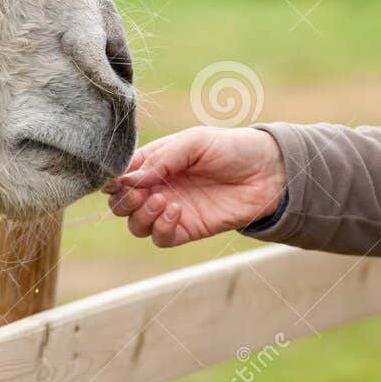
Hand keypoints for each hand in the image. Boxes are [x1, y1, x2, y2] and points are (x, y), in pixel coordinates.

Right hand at [104, 127, 286, 246]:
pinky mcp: (187, 229)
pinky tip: (176, 211)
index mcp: (153, 163)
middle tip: (140, 193)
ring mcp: (171, 210)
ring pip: (136, 225)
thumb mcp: (192, 142)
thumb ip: (160, 159)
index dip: (113, 180)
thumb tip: (129, 180)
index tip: (117, 180)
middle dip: (122, 201)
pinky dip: (161, 228)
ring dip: (141, 215)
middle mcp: (157, 188)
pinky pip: (160, 239)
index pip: (120, 176)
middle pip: (120, 205)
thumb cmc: (230, 148)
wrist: (267, 172)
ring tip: (161, 200)